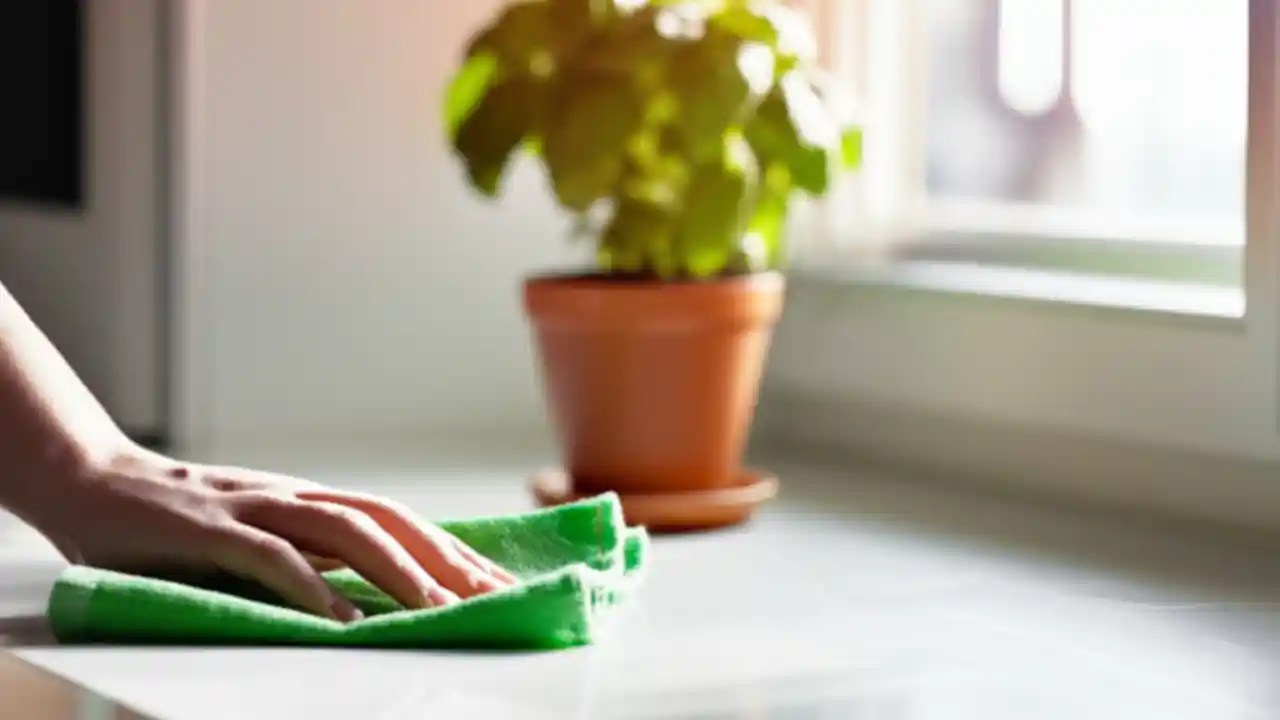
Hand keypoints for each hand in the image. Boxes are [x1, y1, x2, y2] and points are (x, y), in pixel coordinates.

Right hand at [27, 447, 516, 621]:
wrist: (93, 484)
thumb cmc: (181, 524)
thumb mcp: (260, 536)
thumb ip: (311, 554)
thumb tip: (374, 588)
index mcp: (311, 503)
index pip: (399, 522)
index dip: (451, 551)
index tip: (498, 585)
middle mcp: (294, 498)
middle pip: (388, 521)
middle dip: (445, 561)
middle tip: (493, 599)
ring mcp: (254, 508)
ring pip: (343, 532)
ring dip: (396, 571)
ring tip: (437, 610)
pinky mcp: (208, 531)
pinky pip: (268, 557)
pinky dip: (309, 586)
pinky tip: (342, 617)